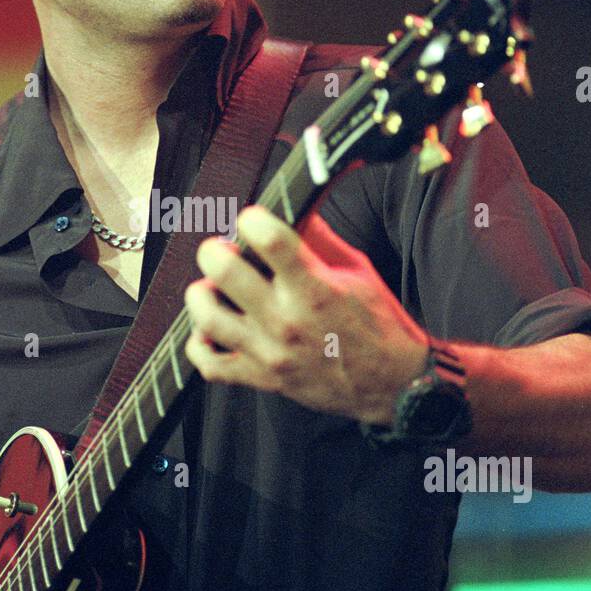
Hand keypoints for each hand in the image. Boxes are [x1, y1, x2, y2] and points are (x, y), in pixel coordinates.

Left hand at [184, 205, 428, 423]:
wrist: (391, 384)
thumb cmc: (376, 325)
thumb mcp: (357, 271)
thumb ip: (320, 238)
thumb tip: (294, 206)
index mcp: (315, 287)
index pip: (269, 239)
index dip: (252, 219)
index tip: (252, 220)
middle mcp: (288, 319)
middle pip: (223, 272)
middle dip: (214, 250)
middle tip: (223, 250)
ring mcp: (271, 352)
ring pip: (207, 317)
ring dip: (201, 294)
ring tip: (212, 288)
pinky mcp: (263, 378)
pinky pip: (210, 365)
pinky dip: (199, 345)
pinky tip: (211, 330)